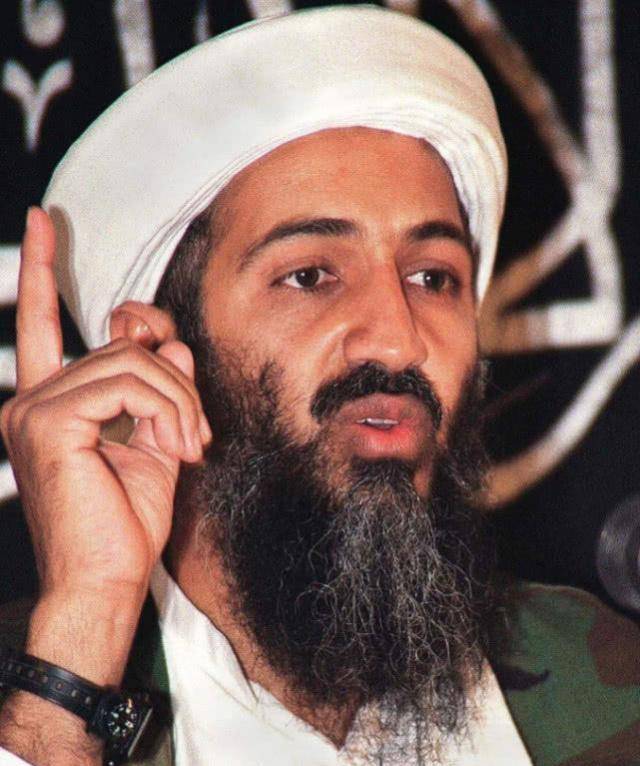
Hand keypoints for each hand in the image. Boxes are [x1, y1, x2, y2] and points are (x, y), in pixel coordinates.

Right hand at [0, 207, 210, 669]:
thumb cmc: (128, 518)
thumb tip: (168, 338)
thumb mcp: (157, 437)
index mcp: (52, 401)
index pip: (43, 322)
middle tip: (195, 433)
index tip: (45, 221)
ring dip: (178, 400)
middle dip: (176, 382)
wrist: (108, 579)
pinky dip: (167, 408)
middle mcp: (33, 397)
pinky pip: (130, 381)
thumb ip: (161, 384)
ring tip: (188, 444)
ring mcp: (34, 406)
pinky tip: (174, 446)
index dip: (42, 268)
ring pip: (133, 359)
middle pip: (123, 342)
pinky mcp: (49, 419)